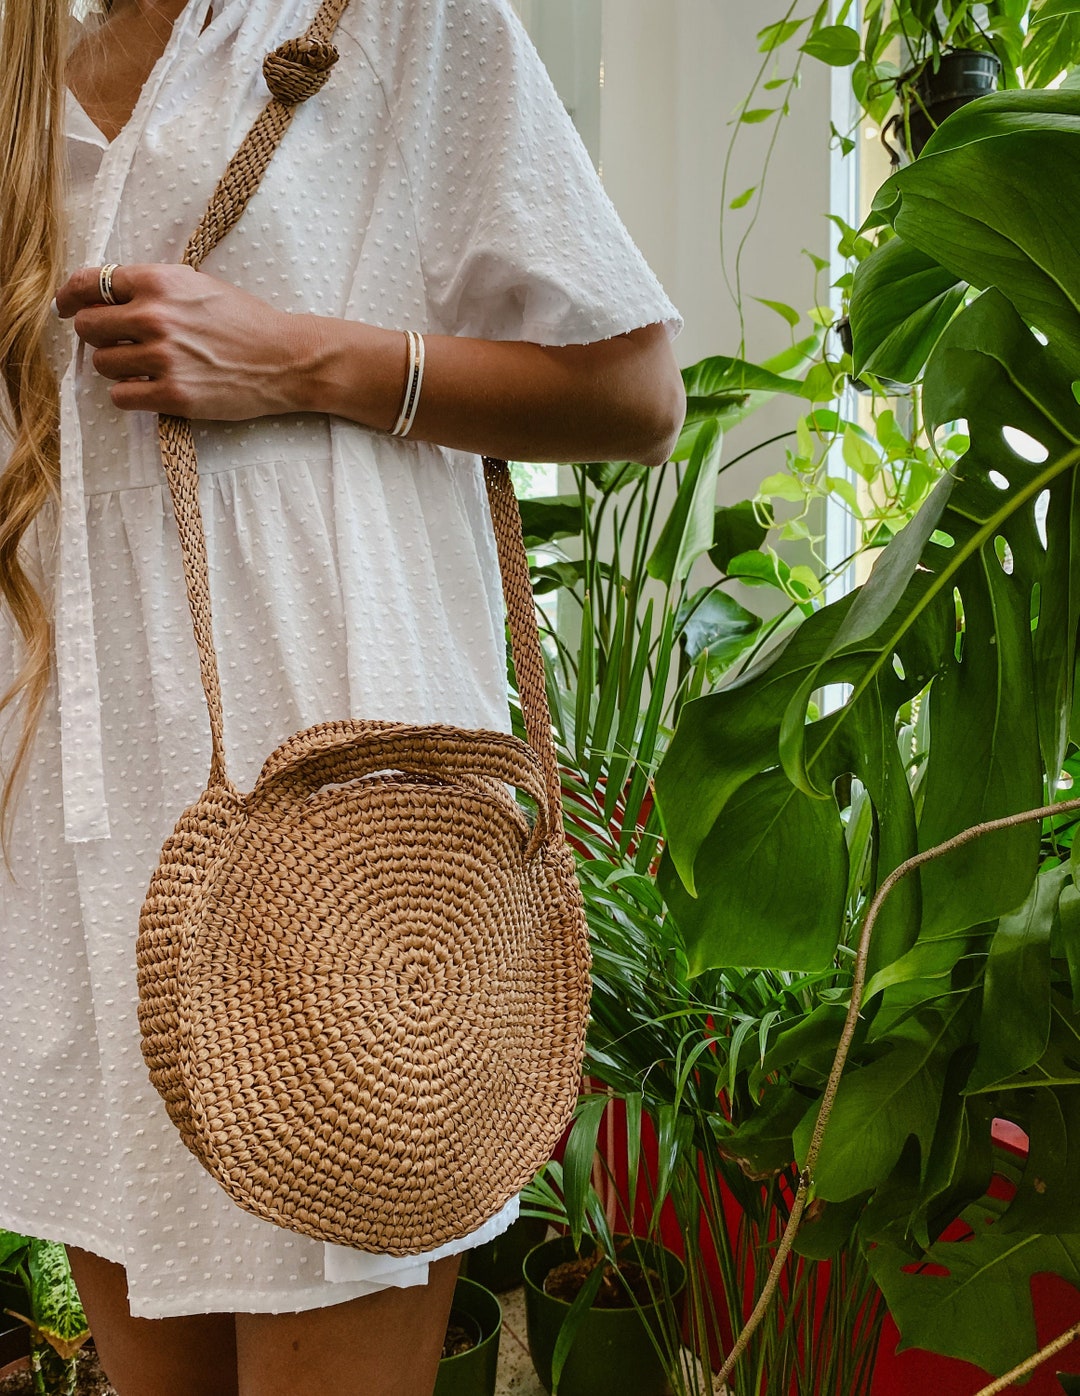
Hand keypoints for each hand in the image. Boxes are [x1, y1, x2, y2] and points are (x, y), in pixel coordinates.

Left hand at [55, 263, 317, 418]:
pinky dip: (130, 393)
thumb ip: (151, 287)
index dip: (71, 296)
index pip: (90, 284)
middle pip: (89, 327)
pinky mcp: (173, 395)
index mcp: (158, 282)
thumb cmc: (244, 321)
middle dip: (96, 335)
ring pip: (102, 364)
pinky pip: (122, 396)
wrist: (284, 359)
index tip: (66, 307)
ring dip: (115, 366)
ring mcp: (163, 358)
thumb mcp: (197, 285)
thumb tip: (104, 296)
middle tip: (113, 342)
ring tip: (141, 366)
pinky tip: (150, 388)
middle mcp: (155, 317)